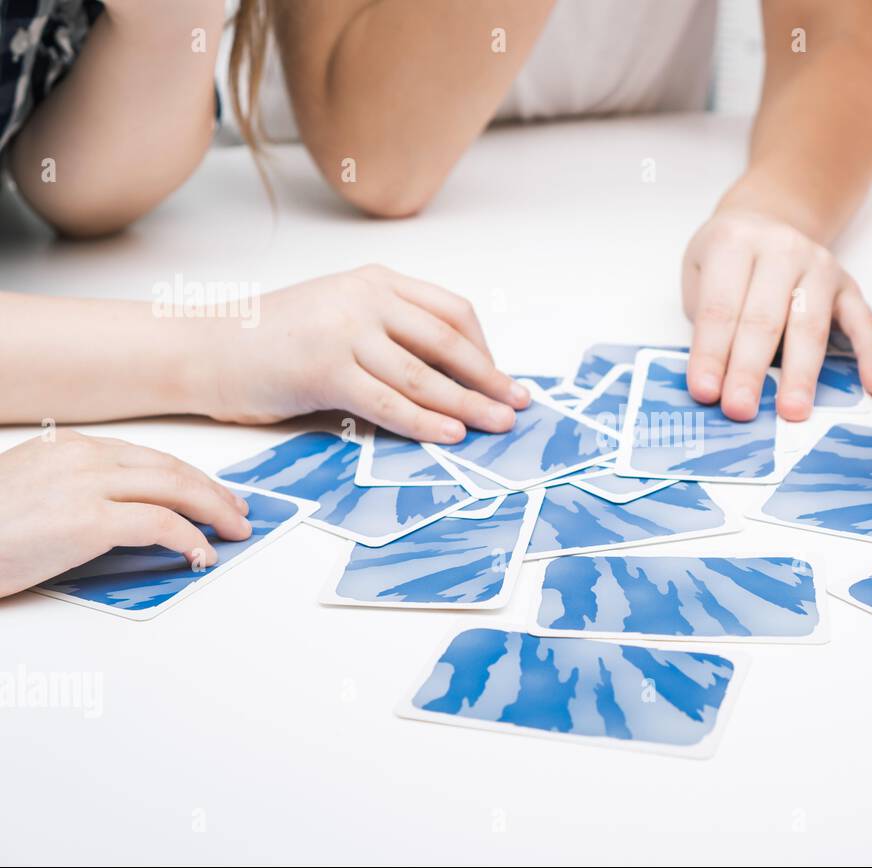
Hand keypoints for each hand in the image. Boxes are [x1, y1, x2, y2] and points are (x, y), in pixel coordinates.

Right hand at [0, 432, 250, 598]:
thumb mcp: (32, 495)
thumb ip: (76, 493)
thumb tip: (123, 516)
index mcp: (68, 447)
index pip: (148, 458)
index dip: (188, 477)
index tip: (213, 493)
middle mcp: (82, 457)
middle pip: (170, 469)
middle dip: (212, 492)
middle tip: (237, 512)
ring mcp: (87, 485)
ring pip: (175, 489)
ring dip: (213, 512)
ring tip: (233, 532)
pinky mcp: (89, 520)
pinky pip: (161, 524)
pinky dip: (190, 538)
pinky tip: (202, 553)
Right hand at [200, 265, 529, 442]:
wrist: (203, 348)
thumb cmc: (271, 340)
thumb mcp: (339, 315)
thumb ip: (388, 332)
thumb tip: (448, 376)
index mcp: (375, 280)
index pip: (450, 311)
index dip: (482, 348)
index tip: (498, 377)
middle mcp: (365, 298)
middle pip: (448, 341)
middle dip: (490, 377)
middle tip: (519, 403)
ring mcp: (344, 331)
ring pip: (424, 375)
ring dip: (470, 403)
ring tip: (499, 424)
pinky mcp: (325, 369)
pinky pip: (390, 402)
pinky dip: (426, 421)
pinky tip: (452, 434)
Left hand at [681, 208, 871, 421]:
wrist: (766, 221)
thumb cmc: (727, 263)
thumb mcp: (699, 277)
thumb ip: (706, 323)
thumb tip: (714, 384)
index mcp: (734, 244)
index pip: (720, 309)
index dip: (711, 354)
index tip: (705, 393)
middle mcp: (781, 249)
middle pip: (763, 319)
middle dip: (749, 370)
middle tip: (741, 410)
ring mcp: (819, 266)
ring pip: (809, 326)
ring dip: (801, 374)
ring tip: (792, 411)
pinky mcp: (848, 286)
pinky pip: (864, 321)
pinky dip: (871, 354)